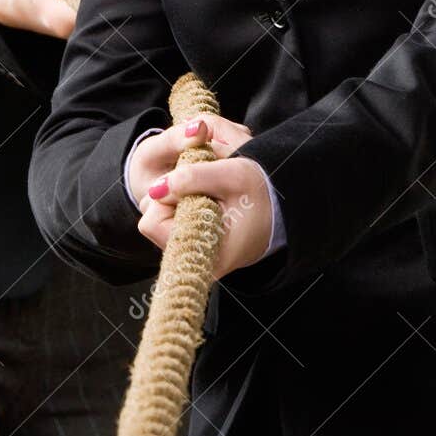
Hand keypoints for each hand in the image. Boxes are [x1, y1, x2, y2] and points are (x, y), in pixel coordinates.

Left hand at [132, 116, 273, 279]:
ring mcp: (192, 253)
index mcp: (205, 255)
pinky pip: (173, 217)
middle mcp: (194, 261)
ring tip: (210, 190)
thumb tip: (154, 188)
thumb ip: (192, 177)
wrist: (282, 208)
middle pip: (154, 218)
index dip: (168, 194)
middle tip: (205, 184)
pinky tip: (209, 198)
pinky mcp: (194, 243)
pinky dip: (186, 201)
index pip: (152, 221)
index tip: (195, 182)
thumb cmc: (263, 193)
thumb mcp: (234, 174)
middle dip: (173, 194)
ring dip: (179, 196)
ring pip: (162, 216)